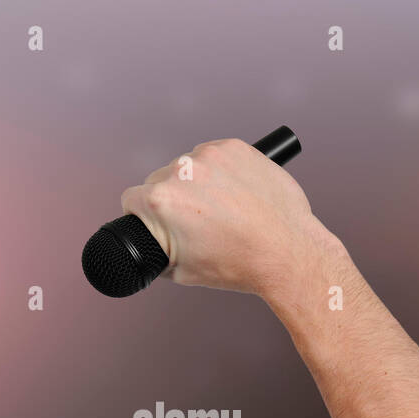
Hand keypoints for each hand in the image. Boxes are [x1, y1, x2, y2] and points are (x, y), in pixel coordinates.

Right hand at [119, 137, 336, 297]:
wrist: (286, 250)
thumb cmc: (240, 262)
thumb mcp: (181, 271)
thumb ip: (156, 250)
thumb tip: (149, 244)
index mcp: (161, 200)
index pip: (132, 198)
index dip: (144, 215)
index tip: (160, 222)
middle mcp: (181, 170)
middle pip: (159, 179)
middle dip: (173, 198)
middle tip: (199, 222)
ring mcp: (209, 155)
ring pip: (187, 165)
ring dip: (197, 182)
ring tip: (223, 209)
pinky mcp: (234, 147)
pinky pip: (214, 155)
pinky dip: (221, 171)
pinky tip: (235, 194)